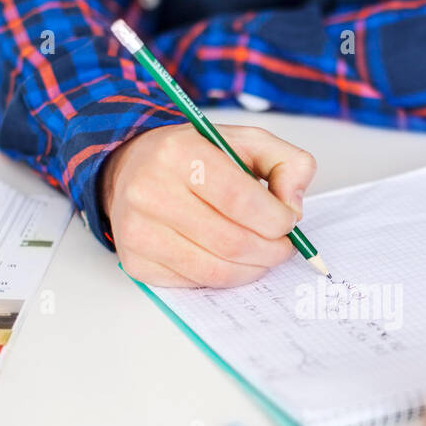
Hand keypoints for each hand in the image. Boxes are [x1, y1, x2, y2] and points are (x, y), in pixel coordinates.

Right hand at [99, 124, 315, 286]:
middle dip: (271, 251)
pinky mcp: (136, 261)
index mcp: (179, 154)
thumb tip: (293, 208)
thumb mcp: (246, 142)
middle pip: (232, 242)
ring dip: (252, 269)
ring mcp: (138, 231)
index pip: (240, 200)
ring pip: (217, 271)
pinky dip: (223, 276)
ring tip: (261, 254)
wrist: (132, 169)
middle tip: (282, 246)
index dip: (276, 220)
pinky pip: (196, 282)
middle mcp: (150, 192)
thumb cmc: (193, 158)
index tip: (288, 222)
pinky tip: (227, 258)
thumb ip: (287, 164)